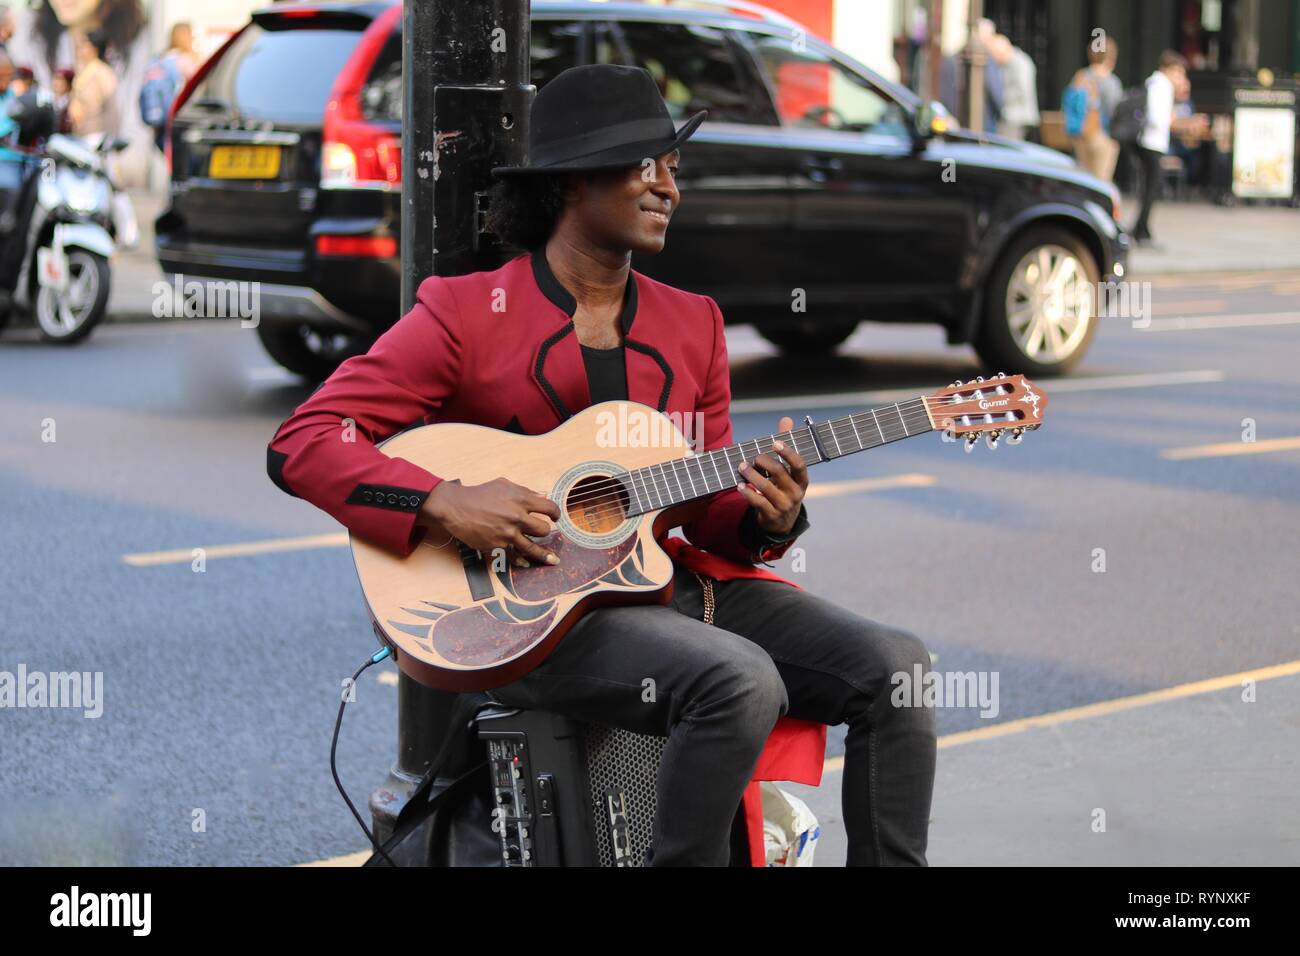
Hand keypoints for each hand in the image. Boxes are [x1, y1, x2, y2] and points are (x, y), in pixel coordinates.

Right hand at [420, 477, 561, 566]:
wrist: (457, 507)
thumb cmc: (480, 493)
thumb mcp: (504, 485)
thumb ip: (526, 491)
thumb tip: (543, 495)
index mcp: (521, 499)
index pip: (549, 507)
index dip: (556, 513)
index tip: (556, 517)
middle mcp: (517, 516)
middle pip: (543, 530)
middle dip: (545, 531)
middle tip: (543, 532)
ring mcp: (508, 533)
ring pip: (532, 547)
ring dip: (544, 554)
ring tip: (553, 560)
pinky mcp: (497, 545)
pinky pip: (514, 556)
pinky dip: (521, 561)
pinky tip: (526, 564)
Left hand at [736, 416, 808, 536]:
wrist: (782, 522)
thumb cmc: (784, 488)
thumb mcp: (789, 471)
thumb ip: (786, 446)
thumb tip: (786, 420)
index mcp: (802, 480)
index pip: (799, 464)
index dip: (788, 453)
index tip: (775, 443)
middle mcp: (795, 493)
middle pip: (780, 473)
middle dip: (764, 462)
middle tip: (754, 457)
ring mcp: (784, 505)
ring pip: (766, 487)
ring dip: (752, 475)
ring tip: (742, 466)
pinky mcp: (771, 515)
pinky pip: (758, 502)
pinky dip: (747, 492)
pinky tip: (739, 485)